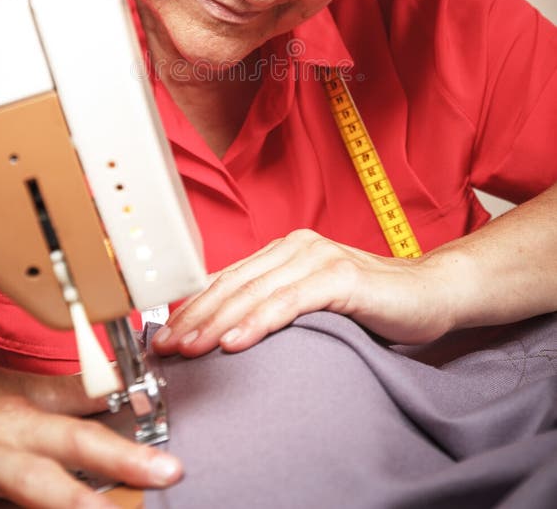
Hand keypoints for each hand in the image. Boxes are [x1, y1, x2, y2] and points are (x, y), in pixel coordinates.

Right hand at [0, 349, 181, 507]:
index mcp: (26, 409)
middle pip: (65, 454)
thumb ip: (67, 393)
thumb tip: (119, 388)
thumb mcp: (12, 388)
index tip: (170, 463)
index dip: (129, 436)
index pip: (87, 416)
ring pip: (24, 489)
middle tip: (161, 476)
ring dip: (65, 504)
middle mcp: (5, 439)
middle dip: (113, 470)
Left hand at [153, 229, 454, 356]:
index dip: (193, 307)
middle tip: (166, 348)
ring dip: (217, 322)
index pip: (227, 278)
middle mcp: (297, 246)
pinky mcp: (341, 276)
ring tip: (190, 349)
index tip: (165, 337)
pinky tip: (235, 342)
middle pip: (233, 284)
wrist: (431, 293)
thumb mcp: (311, 303)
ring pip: (255, 291)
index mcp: (285, 250)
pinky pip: (291, 301)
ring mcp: (319, 257)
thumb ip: (276, 305)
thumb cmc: (370, 304)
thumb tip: (225, 332)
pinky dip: (259, 321)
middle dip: (196, 318)